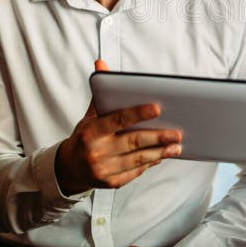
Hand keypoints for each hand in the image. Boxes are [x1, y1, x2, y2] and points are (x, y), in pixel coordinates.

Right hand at [54, 59, 182, 194]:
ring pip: (138, 159)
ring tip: (177, 146)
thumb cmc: (84, 137)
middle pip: (133, 142)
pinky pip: (135, 172)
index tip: (157, 108)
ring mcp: (103, 170)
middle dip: (158, 137)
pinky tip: (161, 156)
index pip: (117, 120)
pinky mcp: (111, 183)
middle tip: (177, 132)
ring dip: (160, 153)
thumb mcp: (89, 116)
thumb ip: (101, 94)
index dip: (138, 114)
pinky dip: (150, 164)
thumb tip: (101, 63)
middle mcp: (96, 152)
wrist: (68, 168)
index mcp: (91, 132)